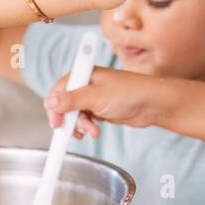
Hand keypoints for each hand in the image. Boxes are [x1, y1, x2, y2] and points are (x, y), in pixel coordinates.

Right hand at [43, 66, 162, 135]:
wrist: (154, 104)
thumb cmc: (129, 93)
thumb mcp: (97, 97)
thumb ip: (71, 100)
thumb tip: (50, 102)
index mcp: (85, 73)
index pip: (59, 88)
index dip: (54, 105)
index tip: (55, 121)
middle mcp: (88, 84)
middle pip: (65, 102)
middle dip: (66, 118)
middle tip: (67, 130)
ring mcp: (95, 97)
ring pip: (75, 114)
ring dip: (79, 125)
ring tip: (90, 132)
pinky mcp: (102, 109)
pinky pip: (86, 119)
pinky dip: (87, 127)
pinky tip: (94, 132)